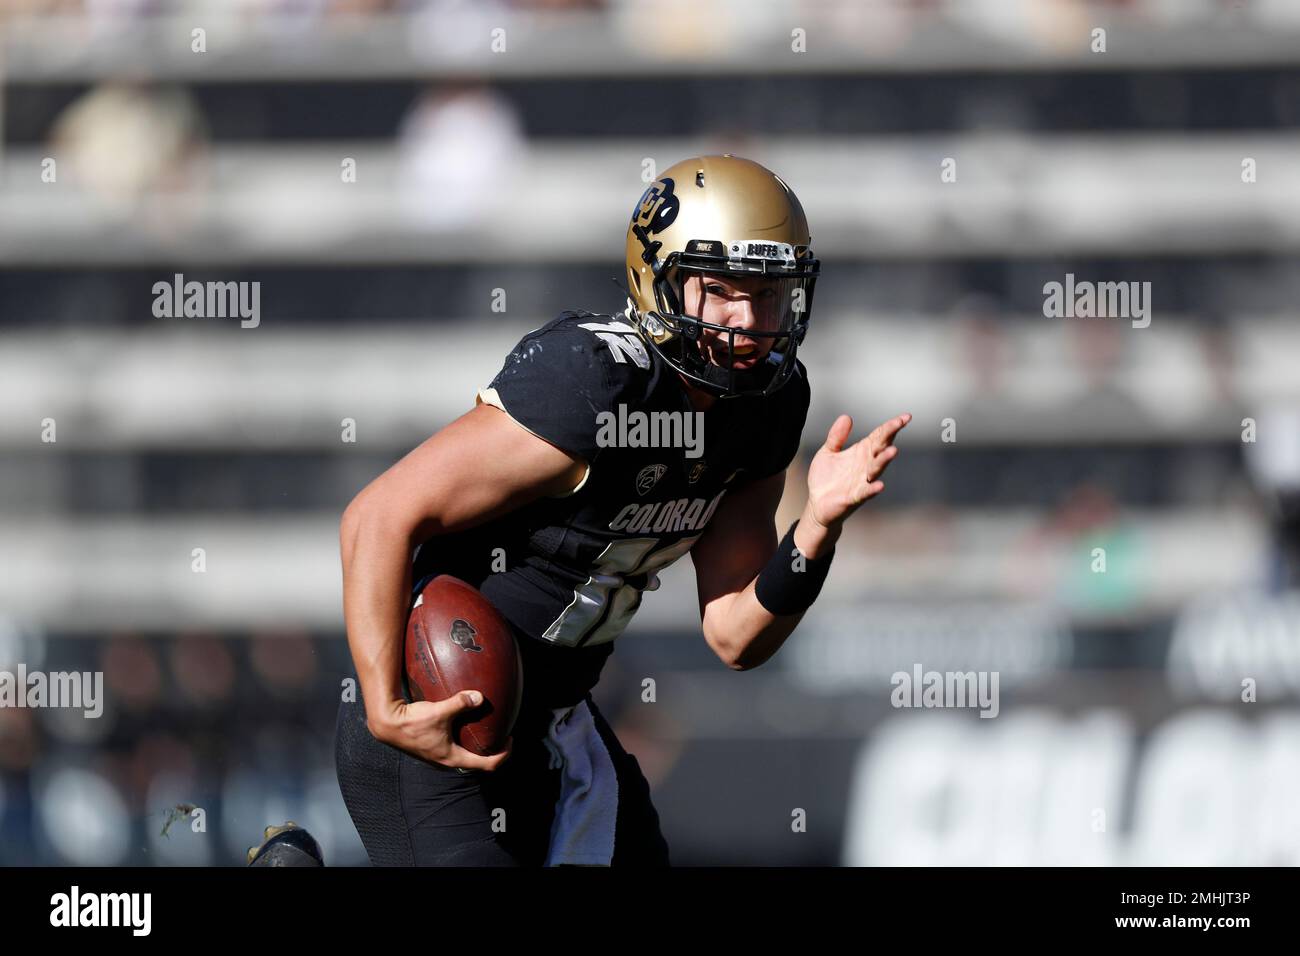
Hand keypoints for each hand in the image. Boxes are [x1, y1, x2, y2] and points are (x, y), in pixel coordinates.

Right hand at [370, 691, 512, 771]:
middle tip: (502, 734)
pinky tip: (464, 724)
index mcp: (453, 758)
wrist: (387, 724)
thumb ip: (460, 702)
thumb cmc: (412, 721)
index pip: (487, 764)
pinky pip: (455, 748)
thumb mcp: (439, 711)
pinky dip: (465, 740)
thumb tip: (479, 696)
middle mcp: (447, 761)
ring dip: (477, 746)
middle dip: (493, 750)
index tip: (510, 740)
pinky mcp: (432, 749)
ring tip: (485, 729)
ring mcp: (438, 757)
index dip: (503, 755)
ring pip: (465, 756)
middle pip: (477, 763)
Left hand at [805, 412, 910, 531]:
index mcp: (861, 452)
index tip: (906, 416)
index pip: (879, 436)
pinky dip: (873, 489)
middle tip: (900, 423)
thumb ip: (837, 436)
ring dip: (884, 460)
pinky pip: (865, 492)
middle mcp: (866, 466)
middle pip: (881, 448)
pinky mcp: (854, 497)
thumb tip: (847, 417)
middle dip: (890, 436)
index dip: (891, 426)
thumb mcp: (828, 452)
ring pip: (877, 469)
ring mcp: (862, 481)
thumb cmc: (826, 478)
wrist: (817, 504)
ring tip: (893, 450)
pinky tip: (880, 486)